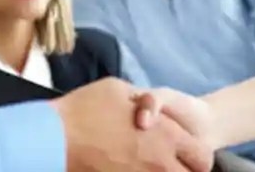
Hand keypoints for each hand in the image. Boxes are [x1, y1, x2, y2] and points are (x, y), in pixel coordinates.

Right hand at [50, 78, 211, 171]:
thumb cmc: (84, 110)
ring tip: (149, 168)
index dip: (197, 159)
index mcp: (166, 135)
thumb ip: (142, 101)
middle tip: (174, 166)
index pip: (201, 158)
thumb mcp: (118, 89)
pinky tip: (129, 171)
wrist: (52, 139)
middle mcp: (159, 162)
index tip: (188, 158)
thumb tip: (145, 108)